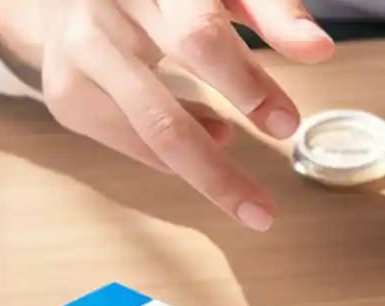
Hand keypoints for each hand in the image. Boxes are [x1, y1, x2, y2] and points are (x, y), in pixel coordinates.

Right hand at [0, 0, 335, 229]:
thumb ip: (273, 12)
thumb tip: (319, 50)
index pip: (200, 38)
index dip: (245, 83)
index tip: (287, 125)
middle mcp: (105, 16)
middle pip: (161, 111)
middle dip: (216, 168)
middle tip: (262, 207)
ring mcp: (77, 57)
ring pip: (145, 135)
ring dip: (203, 173)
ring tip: (246, 198)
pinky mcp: (65, 94)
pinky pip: (130, 142)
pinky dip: (174, 158)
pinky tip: (208, 137)